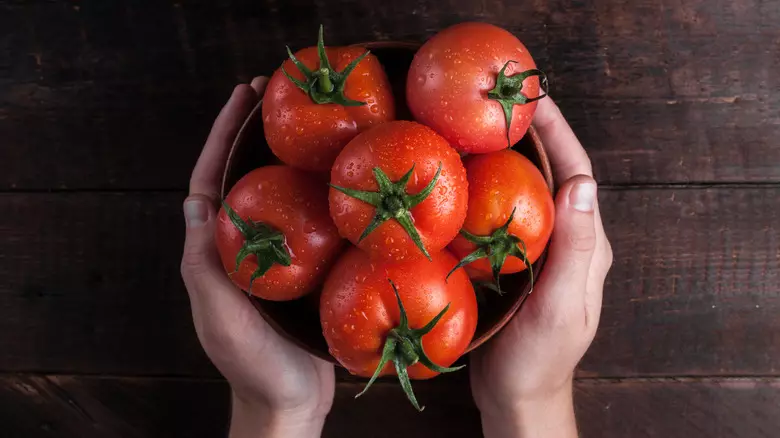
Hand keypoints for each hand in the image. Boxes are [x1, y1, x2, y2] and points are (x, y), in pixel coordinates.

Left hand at [180, 78, 333, 437]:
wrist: (290, 401)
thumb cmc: (252, 363)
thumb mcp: (219, 313)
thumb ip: (204, 263)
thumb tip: (195, 201)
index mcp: (214, 252)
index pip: (210, 182)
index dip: (222, 137)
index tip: (241, 99)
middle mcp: (240, 247)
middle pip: (243, 178)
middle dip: (253, 135)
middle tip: (275, 95)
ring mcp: (272, 257)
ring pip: (275, 195)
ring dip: (285, 157)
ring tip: (308, 123)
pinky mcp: (302, 270)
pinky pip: (306, 222)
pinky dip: (316, 193)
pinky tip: (338, 178)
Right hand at [470, 97, 612, 436]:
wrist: (517, 393)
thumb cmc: (538, 358)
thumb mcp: (559, 305)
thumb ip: (574, 249)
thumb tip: (582, 184)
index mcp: (586, 246)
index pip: (577, 175)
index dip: (559, 133)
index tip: (535, 97)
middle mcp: (568, 240)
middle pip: (554, 173)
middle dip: (534, 133)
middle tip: (502, 100)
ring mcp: (542, 250)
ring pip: (529, 189)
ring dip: (512, 155)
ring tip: (482, 125)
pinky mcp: (516, 260)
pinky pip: (506, 212)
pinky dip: (491, 186)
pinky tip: (467, 176)